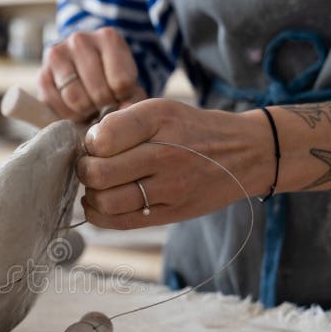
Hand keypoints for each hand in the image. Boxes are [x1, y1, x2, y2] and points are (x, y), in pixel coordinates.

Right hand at [38, 27, 146, 121]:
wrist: (81, 70)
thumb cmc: (110, 79)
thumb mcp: (129, 83)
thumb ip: (132, 100)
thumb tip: (122, 113)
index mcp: (108, 38)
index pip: (121, 81)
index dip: (121, 98)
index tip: (118, 95)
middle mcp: (79, 40)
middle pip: (98, 91)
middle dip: (102, 106)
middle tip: (102, 104)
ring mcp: (57, 55)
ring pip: (75, 99)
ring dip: (84, 112)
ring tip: (89, 107)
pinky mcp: (41, 75)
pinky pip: (55, 105)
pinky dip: (66, 114)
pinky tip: (73, 109)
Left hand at [77, 96, 330, 229]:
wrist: (246, 154)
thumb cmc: (193, 130)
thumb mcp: (162, 110)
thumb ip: (122, 123)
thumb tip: (85, 146)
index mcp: (159, 119)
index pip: (101, 138)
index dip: (88, 142)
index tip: (95, 143)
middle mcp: (165, 153)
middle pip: (98, 173)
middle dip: (84, 170)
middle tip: (89, 166)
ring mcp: (169, 188)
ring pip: (105, 201)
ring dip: (90, 194)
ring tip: (97, 185)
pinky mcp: (170, 214)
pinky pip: (119, 222)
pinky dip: (98, 214)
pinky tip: (99, 203)